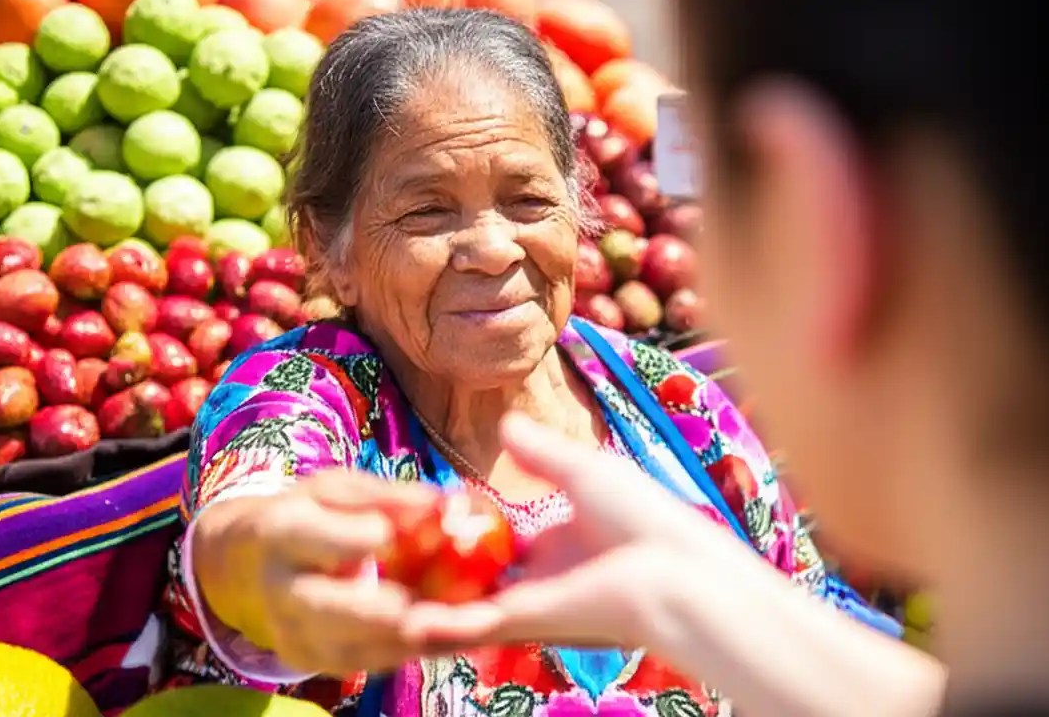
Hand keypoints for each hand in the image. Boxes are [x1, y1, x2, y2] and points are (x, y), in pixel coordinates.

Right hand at [193, 470, 438, 675]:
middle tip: (414, 611)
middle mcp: (281, 590)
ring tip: (456, 630)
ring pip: (347, 649)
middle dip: (368, 613)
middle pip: (320, 608)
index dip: (343, 539)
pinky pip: (366, 664)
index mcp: (280, 531)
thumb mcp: (336, 489)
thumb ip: (385, 496)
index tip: (384, 536)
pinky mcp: (316, 660)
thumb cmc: (309, 515)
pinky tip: (456, 641)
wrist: (253, 567)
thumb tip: (440, 500)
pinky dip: (412, 654)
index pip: (306, 536)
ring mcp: (295, 633)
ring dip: (404, 644)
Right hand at [400, 414, 743, 650]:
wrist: (677, 566)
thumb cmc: (645, 518)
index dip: (449, 536)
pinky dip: (438, 624)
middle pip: (466, 583)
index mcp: (550, 548)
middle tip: (377, 565)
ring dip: (418, 606)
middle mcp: (534, 581)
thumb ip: (541, 453)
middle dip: (424, 578)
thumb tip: (508, 422)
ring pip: (459, 611)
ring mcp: (528, 604)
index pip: (487, 545)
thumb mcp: (583, 472)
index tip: (411, 523)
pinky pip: (472, 624)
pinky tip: (402, 618)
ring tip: (371, 599)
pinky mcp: (528, 619)